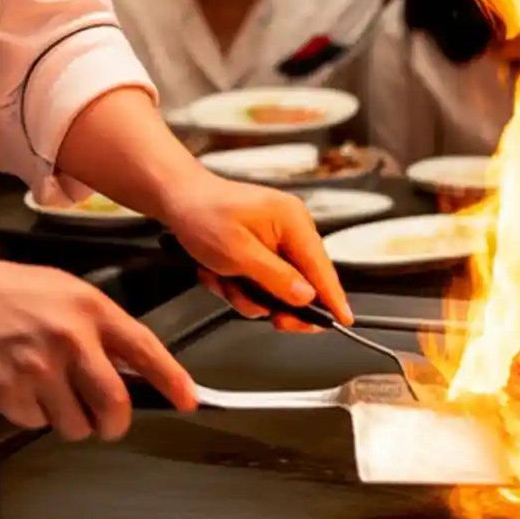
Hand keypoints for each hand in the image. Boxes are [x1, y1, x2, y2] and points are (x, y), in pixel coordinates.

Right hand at [0, 257, 196, 440]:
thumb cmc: (7, 291)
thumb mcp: (65, 291)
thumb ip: (101, 326)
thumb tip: (133, 366)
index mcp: (91, 309)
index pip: (144, 350)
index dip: (172, 379)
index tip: (188, 400)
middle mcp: (70, 339)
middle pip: (114, 406)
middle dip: (113, 424)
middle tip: (105, 421)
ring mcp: (38, 369)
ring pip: (75, 425)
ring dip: (68, 420)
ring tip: (47, 390)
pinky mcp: (6, 392)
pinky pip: (35, 424)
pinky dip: (31, 414)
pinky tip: (16, 384)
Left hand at [161, 174, 353, 331]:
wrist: (176, 198)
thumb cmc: (202, 214)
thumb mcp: (238, 253)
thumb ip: (276, 278)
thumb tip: (306, 296)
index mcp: (292, 221)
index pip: (321, 267)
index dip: (333, 297)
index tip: (344, 320)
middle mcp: (290, 227)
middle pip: (301, 282)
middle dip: (274, 300)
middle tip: (268, 317)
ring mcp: (275, 238)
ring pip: (275, 286)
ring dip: (246, 293)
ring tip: (222, 280)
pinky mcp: (260, 247)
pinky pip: (259, 279)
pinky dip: (236, 284)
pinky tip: (217, 273)